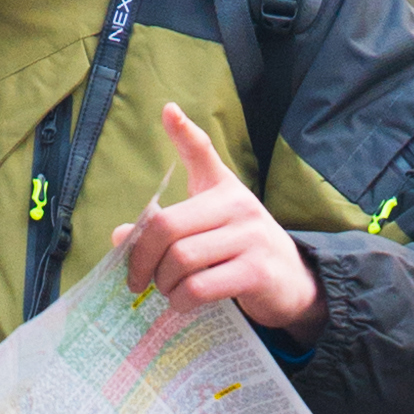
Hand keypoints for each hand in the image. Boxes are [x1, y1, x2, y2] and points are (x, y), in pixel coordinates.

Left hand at [112, 104, 320, 334]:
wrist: (292, 283)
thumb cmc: (241, 252)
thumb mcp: (211, 228)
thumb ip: (169, 227)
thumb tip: (120, 236)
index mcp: (224, 189)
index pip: (202, 154)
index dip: (184, 133)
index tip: (168, 111)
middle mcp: (238, 206)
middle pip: (168, 225)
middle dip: (142, 258)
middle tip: (136, 279)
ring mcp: (250, 238)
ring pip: (181, 259)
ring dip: (162, 283)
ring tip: (165, 291)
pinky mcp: (256, 273)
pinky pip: (200, 287)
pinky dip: (181, 300)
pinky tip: (181, 303)